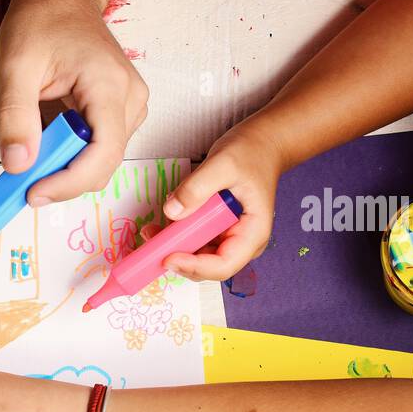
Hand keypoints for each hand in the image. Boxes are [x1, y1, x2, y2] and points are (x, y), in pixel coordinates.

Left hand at [0, 0, 147, 203]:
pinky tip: (47, 146)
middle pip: (103, 164)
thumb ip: (15, 118)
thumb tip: (18, 164)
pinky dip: (70, 157)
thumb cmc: (42, 19)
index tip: (34, 192)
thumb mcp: (16, 66)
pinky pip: (98, 149)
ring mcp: (129, 105)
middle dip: (62, 181)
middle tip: (21, 183)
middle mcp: (130, 98)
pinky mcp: (119, 111)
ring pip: (101, 162)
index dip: (69, 182)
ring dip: (65, 170)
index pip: (102, 153)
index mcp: (109, 85)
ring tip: (31, 160)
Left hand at [159, 119, 284, 280]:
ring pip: (196, 257)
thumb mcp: (222, 164)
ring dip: (172, 248)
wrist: (261, 144)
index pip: (224, 265)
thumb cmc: (251, 153)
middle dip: (178, 259)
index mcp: (252, 233)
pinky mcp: (214, 231)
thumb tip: (172, 212)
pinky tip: (161, 224)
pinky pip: (192, 241)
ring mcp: (227, 238)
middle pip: (207, 267)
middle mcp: (241, 242)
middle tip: (152, 242)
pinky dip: (175, 237)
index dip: (195, 267)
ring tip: (152, 230)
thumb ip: (196, 188)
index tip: (168, 257)